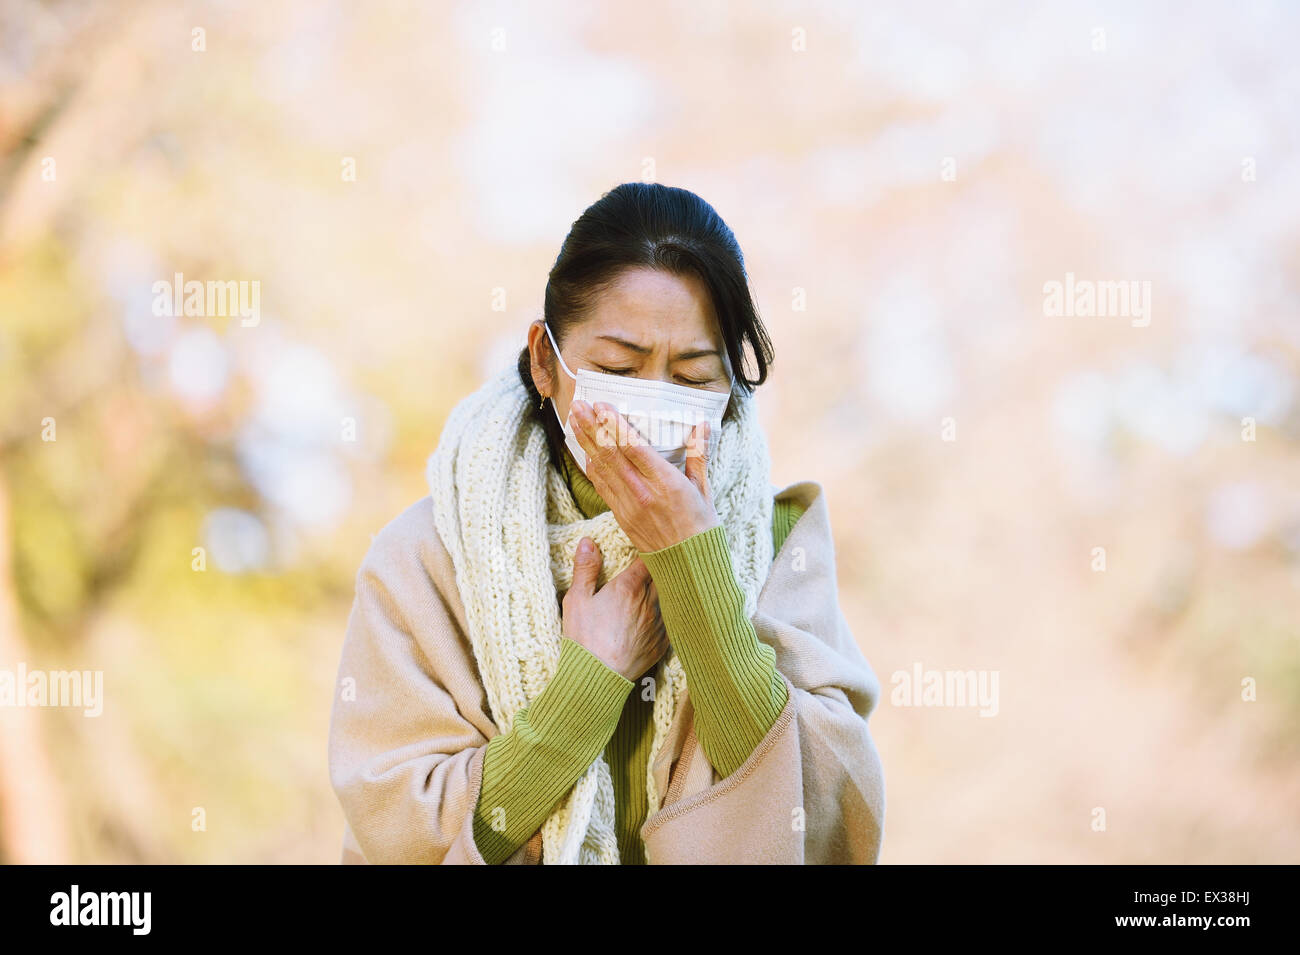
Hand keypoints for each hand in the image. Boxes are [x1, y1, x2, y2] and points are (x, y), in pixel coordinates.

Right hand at [561, 536, 668, 681]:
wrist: (597, 677)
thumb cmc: (583, 638)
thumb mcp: (576, 599)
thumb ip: (585, 569)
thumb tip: (588, 541)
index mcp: (629, 587)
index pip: (649, 559)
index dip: (650, 551)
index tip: (647, 548)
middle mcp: (649, 602)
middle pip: (665, 576)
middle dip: (661, 568)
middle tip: (657, 563)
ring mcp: (658, 624)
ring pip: (671, 597)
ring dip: (667, 590)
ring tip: (664, 585)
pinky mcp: (662, 643)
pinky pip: (673, 621)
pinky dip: (670, 613)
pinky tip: (666, 612)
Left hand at [569, 398, 718, 552]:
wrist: (690, 567)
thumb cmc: (701, 527)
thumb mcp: (704, 489)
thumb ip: (699, 455)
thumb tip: (703, 425)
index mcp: (666, 483)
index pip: (633, 447)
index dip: (614, 425)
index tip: (601, 406)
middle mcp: (643, 493)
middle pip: (610, 454)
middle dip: (591, 428)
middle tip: (578, 405)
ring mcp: (629, 506)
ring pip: (601, 469)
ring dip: (586, 443)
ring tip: (574, 421)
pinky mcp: (622, 517)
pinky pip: (602, 488)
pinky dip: (592, 468)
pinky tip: (584, 453)